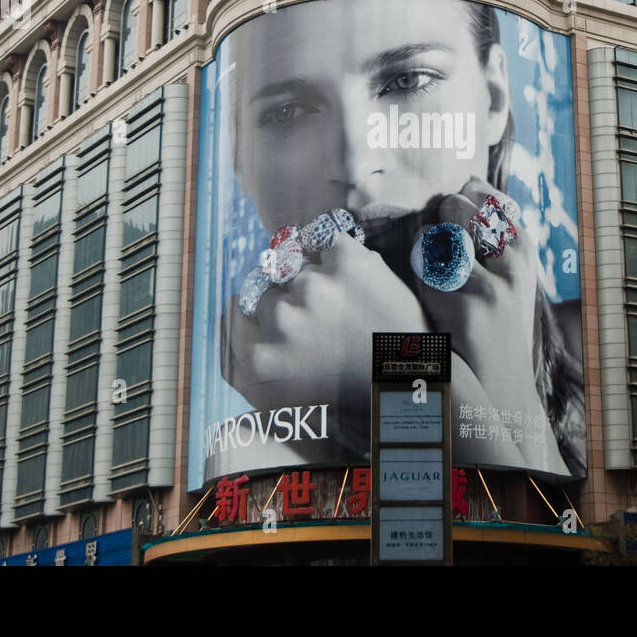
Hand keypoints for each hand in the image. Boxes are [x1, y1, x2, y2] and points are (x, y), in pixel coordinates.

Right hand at [223, 233, 427, 418]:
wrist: (412, 373)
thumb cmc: (348, 386)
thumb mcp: (282, 397)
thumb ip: (241, 359)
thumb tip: (224, 311)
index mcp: (260, 358)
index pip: (237, 311)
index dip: (265, 314)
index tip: (292, 325)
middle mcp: (282, 320)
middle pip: (266, 288)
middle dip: (293, 300)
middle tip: (327, 324)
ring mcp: (314, 287)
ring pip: (296, 265)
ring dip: (317, 279)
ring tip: (347, 308)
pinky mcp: (347, 259)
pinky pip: (324, 240)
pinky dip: (339, 255)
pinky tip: (356, 282)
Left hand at [413, 177, 542, 423]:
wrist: (502, 391)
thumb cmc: (494, 326)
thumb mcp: (507, 273)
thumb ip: (491, 229)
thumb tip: (469, 180)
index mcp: (524, 248)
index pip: (484, 195)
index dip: (457, 204)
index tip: (454, 230)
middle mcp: (513, 262)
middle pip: (456, 206)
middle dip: (435, 222)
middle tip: (438, 251)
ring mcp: (491, 285)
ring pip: (436, 233)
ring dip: (422, 245)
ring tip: (432, 269)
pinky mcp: (465, 308)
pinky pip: (423, 267)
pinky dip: (416, 273)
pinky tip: (426, 291)